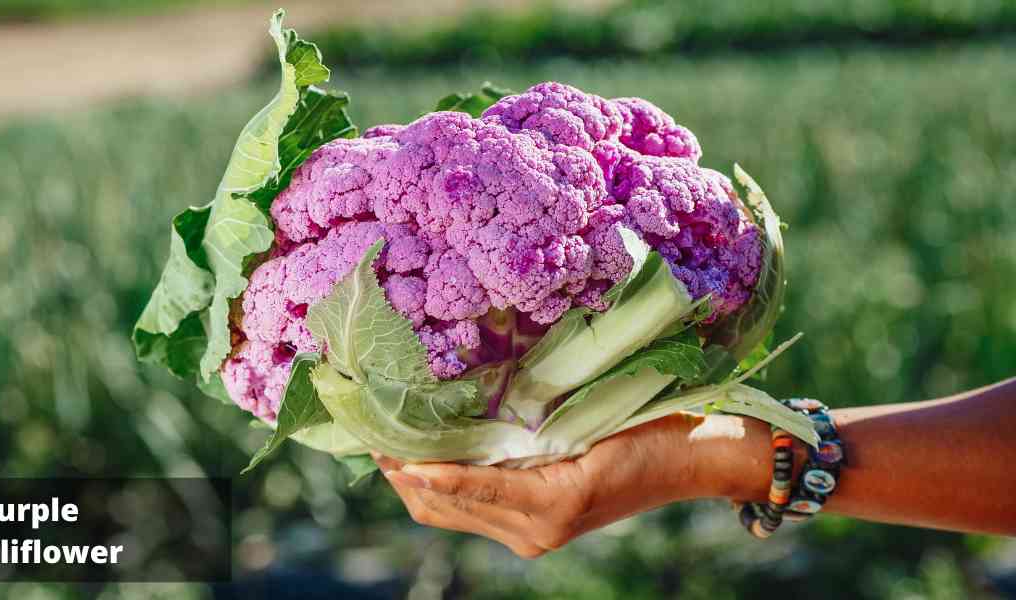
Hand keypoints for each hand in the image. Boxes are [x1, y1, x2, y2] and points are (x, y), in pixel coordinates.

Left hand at [375, 412, 759, 557]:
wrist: (693, 457)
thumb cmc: (651, 433)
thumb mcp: (590, 427)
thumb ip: (531, 437)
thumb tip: (464, 419)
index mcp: (550, 504)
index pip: (467, 489)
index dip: (423, 472)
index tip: (386, 452)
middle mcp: (535, 529)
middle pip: (445, 509)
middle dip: (403, 477)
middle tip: (368, 437)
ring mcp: (534, 534)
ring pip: (452, 514)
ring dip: (416, 484)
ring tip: (384, 446)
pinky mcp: (538, 526)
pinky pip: (475, 511)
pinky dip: (445, 488)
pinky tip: (425, 460)